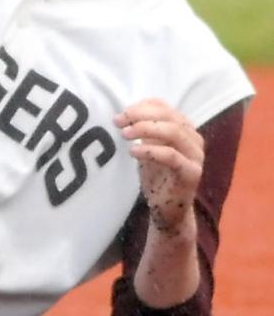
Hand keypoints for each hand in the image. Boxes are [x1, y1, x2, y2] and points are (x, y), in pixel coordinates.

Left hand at [115, 98, 203, 234]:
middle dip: (140, 115)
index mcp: (184, 128)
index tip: (121, 113)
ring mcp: (196, 156)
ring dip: (145, 128)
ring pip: (173, 132)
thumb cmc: (157, 175)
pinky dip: (150, 150)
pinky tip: (133, 151)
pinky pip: (172, 156)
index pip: (163, 106)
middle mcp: (194, 138)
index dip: (141, 106)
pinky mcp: (192, 174)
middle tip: (118, 122)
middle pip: (169, 116)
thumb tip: (124, 113)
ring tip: (124, 134)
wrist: (167, 210)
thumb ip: (143, 128)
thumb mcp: (148, 146)